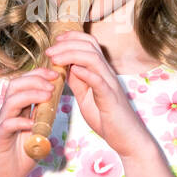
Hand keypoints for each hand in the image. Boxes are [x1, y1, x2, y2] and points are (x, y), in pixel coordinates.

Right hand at [0, 67, 60, 176]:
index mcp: (17, 110)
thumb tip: (58, 104)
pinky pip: (6, 125)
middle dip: (36, 79)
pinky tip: (32, 123)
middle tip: (54, 81)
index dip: (39, 75)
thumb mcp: (37, 135)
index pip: (24, 84)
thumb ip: (44, 120)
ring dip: (30, 95)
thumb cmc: (19, 157)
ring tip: (47, 96)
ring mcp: (2, 125)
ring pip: (11, 101)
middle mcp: (8, 114)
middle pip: (16, 85)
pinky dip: (20, 121)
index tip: (56, 73)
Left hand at [43, 31, 155, 158]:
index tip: (56, 41)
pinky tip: (74, 70)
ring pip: (93, 59)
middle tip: (49, 51)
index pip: (89, 44)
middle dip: (67, 44)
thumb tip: (66, 68)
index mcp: (101, 71)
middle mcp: (107, 74)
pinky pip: (100, 82)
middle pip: (90, 46)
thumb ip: (78, 81)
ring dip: (71, 55)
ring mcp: (110, 85)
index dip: (72, 38)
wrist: (127, 138)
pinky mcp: (111, 99)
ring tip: (55, 59)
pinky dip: (86, 73)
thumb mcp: (87, 96)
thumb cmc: (107, 118)